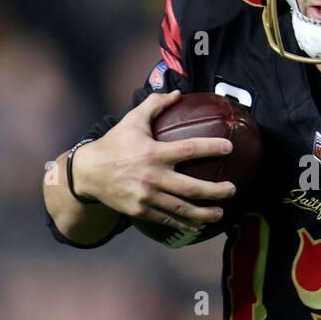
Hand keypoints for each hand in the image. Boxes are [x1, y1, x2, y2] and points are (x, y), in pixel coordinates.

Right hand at [72, 90, 237, 235]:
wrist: (88, 173)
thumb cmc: (114, 144)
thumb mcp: (132, 120)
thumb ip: (155, 105)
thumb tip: (177, 93)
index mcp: (154, 153)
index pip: (189, 149)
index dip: (211, 147)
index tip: (229, 147)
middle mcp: (152, 177)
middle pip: (192, 188)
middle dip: (216, 191)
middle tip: (232, 190)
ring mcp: (146, 197)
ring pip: (182, 209)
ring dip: (205, 213)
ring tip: (220, 213)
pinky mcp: (141, 211)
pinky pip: (168, 220)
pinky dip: (185, 224)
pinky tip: (199, 226)